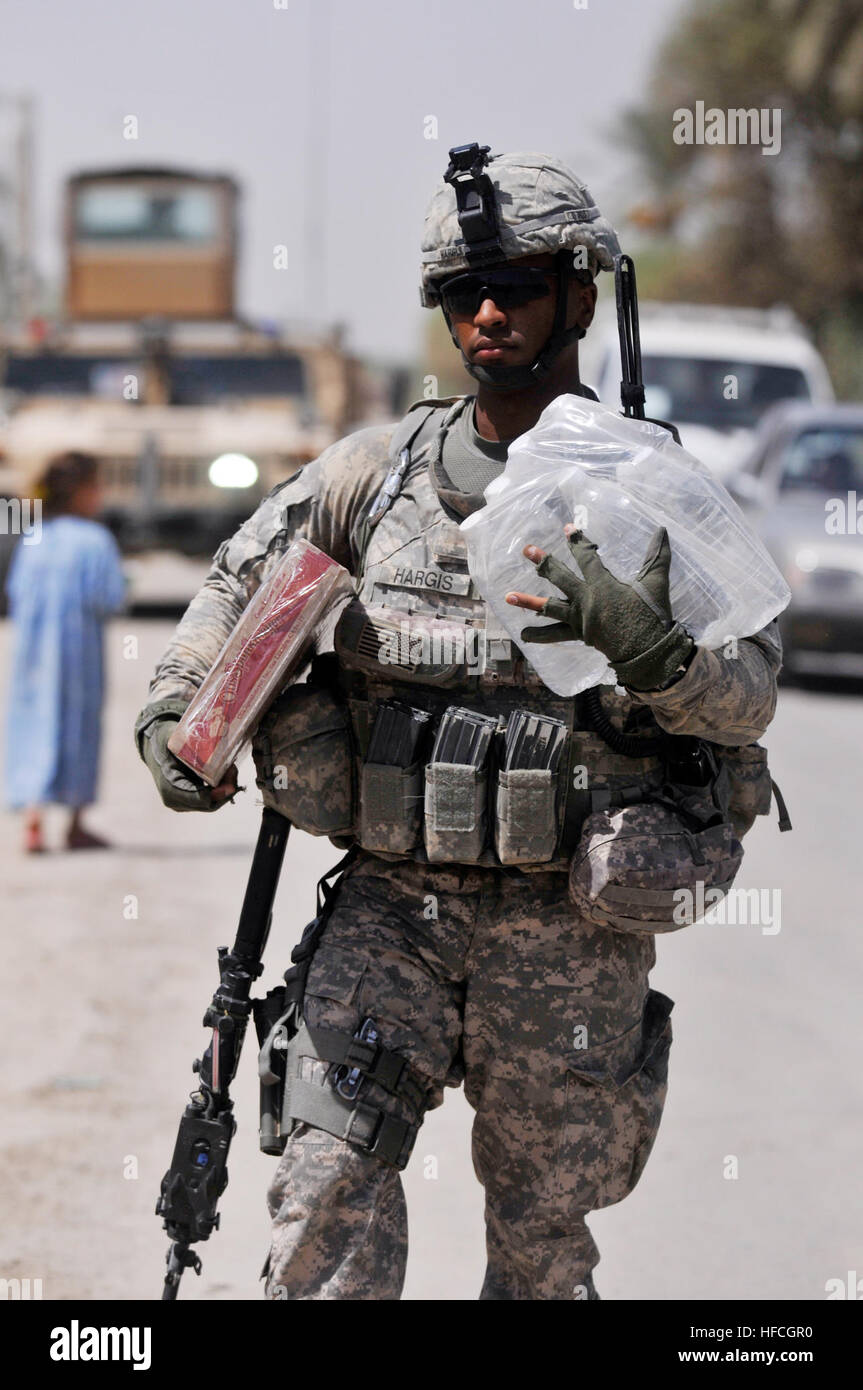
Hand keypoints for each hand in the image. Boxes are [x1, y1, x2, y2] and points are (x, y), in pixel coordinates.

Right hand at [135, 700, 240, 811]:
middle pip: (209, 803)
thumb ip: (197, 749)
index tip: (231, 776)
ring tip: (230, 769)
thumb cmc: (165, 740)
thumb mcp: (178, 740)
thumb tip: (222, 755)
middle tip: (233, 769)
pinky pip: (208, 799)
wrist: (154, 745)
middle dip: (226, 788)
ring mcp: (180, 803)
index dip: (220, 792)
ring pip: (210, 803)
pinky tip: (224, 773)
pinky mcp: (186, 801)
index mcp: (169, 786)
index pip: (200, 798)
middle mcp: (173, 799)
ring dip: (224, 788)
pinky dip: (219, 788)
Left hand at [505, 525, 693, 690]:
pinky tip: (524, 634)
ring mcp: (579, 619)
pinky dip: (540, 634)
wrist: (647, 651)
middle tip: (527, 550)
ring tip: (509, 596)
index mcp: (602, 584)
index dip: (577, 541)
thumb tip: (664, 529)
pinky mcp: (579, 634)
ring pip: (550, 607)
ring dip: (528, 601)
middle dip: (543, 562)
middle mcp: (585, 600)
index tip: (568, 528)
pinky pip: (556, 635)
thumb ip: (657, 555)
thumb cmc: (652, 615)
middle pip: (560, 577)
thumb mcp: (656, 582)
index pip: (586, 557)